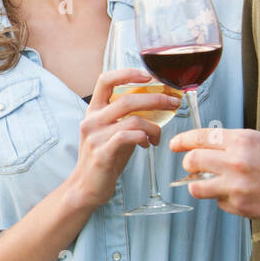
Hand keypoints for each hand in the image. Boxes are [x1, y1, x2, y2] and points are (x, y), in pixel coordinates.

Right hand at [67, 69, 182, 210]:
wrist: (87, 186)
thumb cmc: (105, 158)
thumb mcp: (113, 131)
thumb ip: (127, 117)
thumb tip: (157, 104)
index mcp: (93, 111)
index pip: (105, 80)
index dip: (127, 74)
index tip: (148, 76)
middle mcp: (91, 121)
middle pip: (127, 100)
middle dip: (156, 99)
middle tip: (173, 103)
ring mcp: (95, 137)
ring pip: (133, 120)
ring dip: (153, 126)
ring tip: (157, 136)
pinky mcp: (102, 153)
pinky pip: (128, 137)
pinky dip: (143, 137)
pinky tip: (146, 143)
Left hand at [168, 128, 259, 217]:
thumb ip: (234, 143)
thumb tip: (208, 148)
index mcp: (242, 140)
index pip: (200, 137)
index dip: (183, 141)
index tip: (176, 145)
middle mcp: (236, 162)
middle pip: (193, 161)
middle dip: (189, 163)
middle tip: (192, 165)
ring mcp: (236, 186)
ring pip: (197, 187)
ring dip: (198, 185)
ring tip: (208, 183)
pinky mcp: (240, 206)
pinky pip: (219, 202)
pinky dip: (223, 198)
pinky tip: (238, 194)